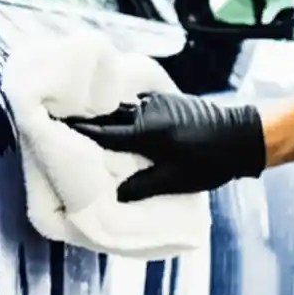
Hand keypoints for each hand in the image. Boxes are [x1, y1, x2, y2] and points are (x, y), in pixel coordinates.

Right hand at [66, 92, 266, 201]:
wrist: (240, 136)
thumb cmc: (209, 163)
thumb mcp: (175, 181)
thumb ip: (141, 186)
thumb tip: (113, 194)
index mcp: (145, 132)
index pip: (102, 132)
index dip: (77, 133)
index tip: (53, 130)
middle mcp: (146, 112)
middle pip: (105, 115)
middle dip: (82, 120)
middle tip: (57, 124)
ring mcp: (155, 103)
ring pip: (118, 108)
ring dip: (100, 113)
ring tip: (78, 121)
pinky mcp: (164, 100)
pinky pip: (132, 104)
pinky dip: (118, 110)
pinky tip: (109, 117)